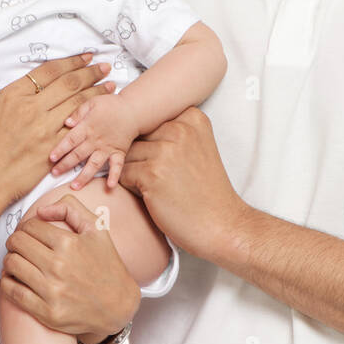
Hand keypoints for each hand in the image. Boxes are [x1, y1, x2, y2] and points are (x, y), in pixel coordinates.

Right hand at [0, 50, 117, 207]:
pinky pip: (77, 129)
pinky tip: (101, 112)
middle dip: (90, 72)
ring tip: (110, 84)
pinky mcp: (53, 149)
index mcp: (12, 96)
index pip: (48, 71)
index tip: (85, 56)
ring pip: (77, 104)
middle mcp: (31, 109)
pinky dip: (91, 118)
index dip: (70, 61)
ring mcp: (44, 130)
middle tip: (104, 66)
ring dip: (96, 92)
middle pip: (68, 84)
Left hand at [1, 193, 140, 338]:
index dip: (26, 226)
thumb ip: (70, 208)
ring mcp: (52, 291)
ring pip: (11, 265)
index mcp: (69, 243)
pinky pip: (12, 292)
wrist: (118, 305)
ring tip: (18, 260)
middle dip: (15, 241)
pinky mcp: (47, 312)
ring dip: (10, 259)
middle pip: (16, 243)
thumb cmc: (106, 263)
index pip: (30, 226)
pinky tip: (16, 278)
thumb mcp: (97, 228)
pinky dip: (8, 282)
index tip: (29, 233)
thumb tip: (41, 210)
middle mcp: (58, 266)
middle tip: (20, 245)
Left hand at [48, 91, 140, 189]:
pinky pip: (117, 166)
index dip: (60, 149)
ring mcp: (108, 148)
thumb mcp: (92, 102)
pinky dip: (114, 176)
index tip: (51, 158)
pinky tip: (110, 186)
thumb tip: (66, 122)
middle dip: (65, 165)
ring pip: (94, 164)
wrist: (133, 109)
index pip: (71, 140)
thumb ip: (78, 112)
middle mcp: (96, 140)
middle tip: (54, 174)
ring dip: (84, 176)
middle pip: (78, 155)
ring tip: (75, 186)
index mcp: (88, 127)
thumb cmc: (111, 105)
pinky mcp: (119, 152)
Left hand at [118, 106, 246, 257]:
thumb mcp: (196, 147)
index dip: (153, 141)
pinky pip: (123, 173)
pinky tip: (155, 196)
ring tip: (160, 187)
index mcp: (192, 118)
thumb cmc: (204, 191)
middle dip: (141, 156)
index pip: (151, 119)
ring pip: (127, 154)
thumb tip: (127, 128)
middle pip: (137, 135)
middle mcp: (179, 128)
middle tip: (165, 177)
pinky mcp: (152, 173)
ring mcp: (165, 150)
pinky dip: (132, 187)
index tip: (170, 160)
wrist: (220, 225)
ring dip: (135, 172)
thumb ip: (170, 132)